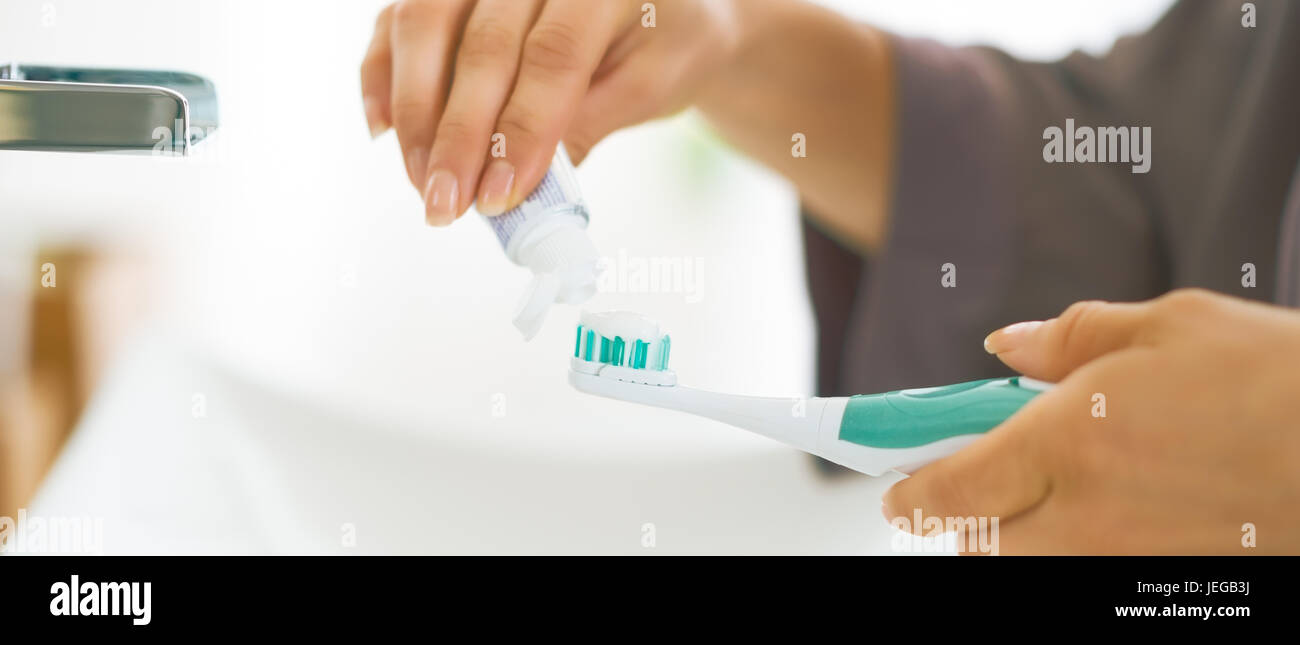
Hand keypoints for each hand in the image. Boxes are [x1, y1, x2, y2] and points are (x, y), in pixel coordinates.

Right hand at [360, 0, 740, 224]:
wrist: (659, 5)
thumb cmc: (662, 43)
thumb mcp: (650, 85)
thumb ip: (590, 123)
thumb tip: (526, 186)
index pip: (554, 55)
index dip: (522, 131)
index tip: (499, 196)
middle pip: (483, 45)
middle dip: (458, 138)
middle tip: (445, 206)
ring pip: (425, 25)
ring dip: (415, 114)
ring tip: (424, 183)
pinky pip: (398, 20)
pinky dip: (382, 75)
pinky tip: (384, 130)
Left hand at [883, 289, 1299, 553]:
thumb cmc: (1274, 375)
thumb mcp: (1168, 326)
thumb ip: (1070, 339)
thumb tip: (1005, 346)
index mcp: (1069, 442)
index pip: (950, 490)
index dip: (909, 493)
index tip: (894, 489)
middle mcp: (1087, 515)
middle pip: (979, 545)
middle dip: (960, 520)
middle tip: (973, 484)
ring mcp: (1129, 558)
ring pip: (1033, 564)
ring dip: (1015, 537)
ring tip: (1046, 491)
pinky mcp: (1167, 580)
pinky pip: (1092, 572)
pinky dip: (1075, 548)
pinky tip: (1110, 507)